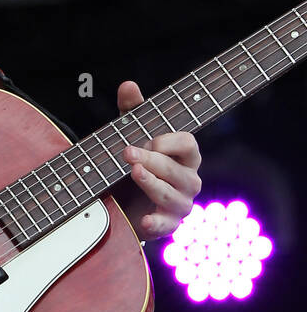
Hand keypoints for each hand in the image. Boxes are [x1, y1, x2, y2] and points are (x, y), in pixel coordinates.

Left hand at [114, 80, 201, 239]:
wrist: (122, 200)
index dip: (172, 142)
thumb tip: (128, 84)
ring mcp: (180, 204)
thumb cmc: (134, 163)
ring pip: (173, 196)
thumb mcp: (132, 135)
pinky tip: (144, 220)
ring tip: (134, 173)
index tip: (151, 140)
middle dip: (152, 160)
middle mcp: (188, 180)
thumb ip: (133, 112)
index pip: (189, 145)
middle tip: (127, 152)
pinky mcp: (167, 225)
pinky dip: (156, 223)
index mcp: (184, 157)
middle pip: (178, 170)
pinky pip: (166, 226)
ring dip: (152, 184)